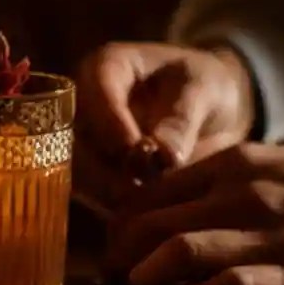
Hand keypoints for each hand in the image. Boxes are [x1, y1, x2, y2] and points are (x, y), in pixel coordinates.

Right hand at [74, 42, 255, 210]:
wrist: (209, 109)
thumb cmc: (204, 86)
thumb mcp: (203, 91)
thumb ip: (182, 119)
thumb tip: (163, 157)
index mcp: (106, 67)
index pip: (96, 91)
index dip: (112, 124)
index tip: (139, 153)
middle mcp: (83, 102)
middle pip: (74, 136)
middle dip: (104, 167)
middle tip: (141, 190)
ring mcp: (83, 139)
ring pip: (76, 170)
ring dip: (106, 192)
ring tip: (145, 207)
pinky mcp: (91, 171)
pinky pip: (91, 193)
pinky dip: (113, 207)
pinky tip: (141, 217)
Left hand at [109, 121, 283, 284]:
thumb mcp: (268, 163)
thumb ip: (218, 184)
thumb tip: (162, 212)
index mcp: (230, 164)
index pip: (147, 194)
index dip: (118, 226)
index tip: (114, 250)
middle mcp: (240, 193)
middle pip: (148, 224)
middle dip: (118, 256)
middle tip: (115, 279)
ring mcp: (268, 234)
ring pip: (178, 252)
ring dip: (145, 279)